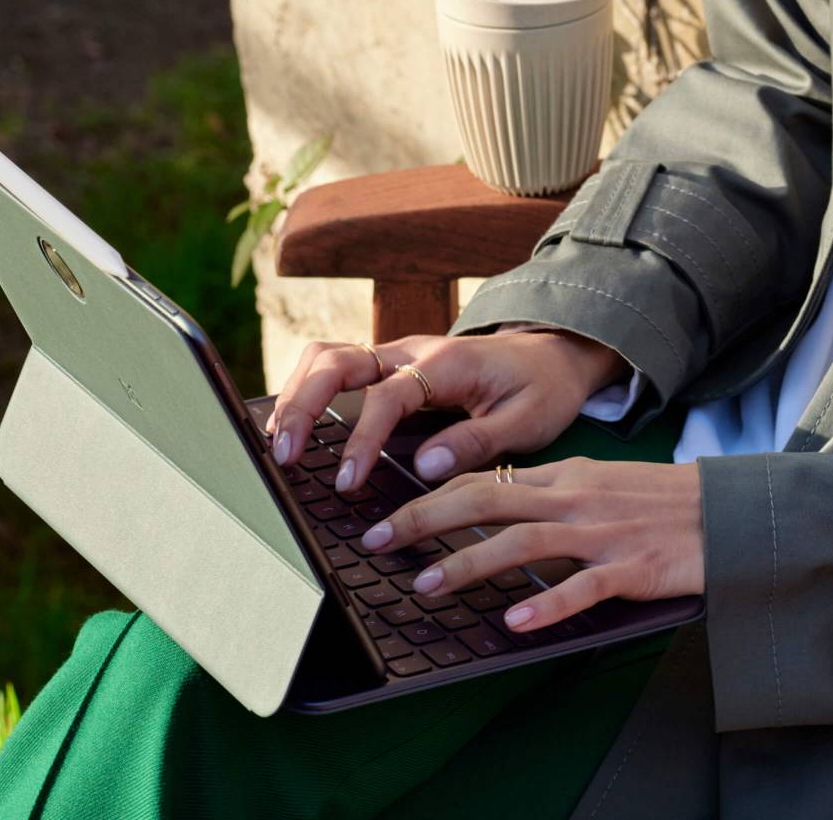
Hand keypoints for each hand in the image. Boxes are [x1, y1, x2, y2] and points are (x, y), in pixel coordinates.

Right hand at [268, 331, 627, 491]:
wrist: (553, 354)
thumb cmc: (541, 389)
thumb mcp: (528, 422)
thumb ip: (477, 441)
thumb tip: (425, 467)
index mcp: (445, 364)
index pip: (388, 397)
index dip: (362, 439)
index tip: (347, 482)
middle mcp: (412, 351)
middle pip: (337, 361)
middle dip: (302, 406)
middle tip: (283, 456)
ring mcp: (396, 353)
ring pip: (327, 356)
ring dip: (296, 393)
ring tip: (279, 442)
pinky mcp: (389, 364)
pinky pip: (336, 365)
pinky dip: (307, 389)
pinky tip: (295, 425)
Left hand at [358, 458, 703, 631]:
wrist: (727, 511)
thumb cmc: (655, 502)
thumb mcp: (593, 484)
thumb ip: (541, 494)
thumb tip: (482, 505)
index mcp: (560, 477)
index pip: (480, 480)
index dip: (426, 497)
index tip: (383, 516)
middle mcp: (572, 498)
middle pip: (484, 501)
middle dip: (424, 521)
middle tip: (378, 543)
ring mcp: (600, 534)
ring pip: (522, 541)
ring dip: (469, 563)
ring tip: (428, 585)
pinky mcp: (632, 568)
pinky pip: (583, 588)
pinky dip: (547, 604)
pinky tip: (516, 623)